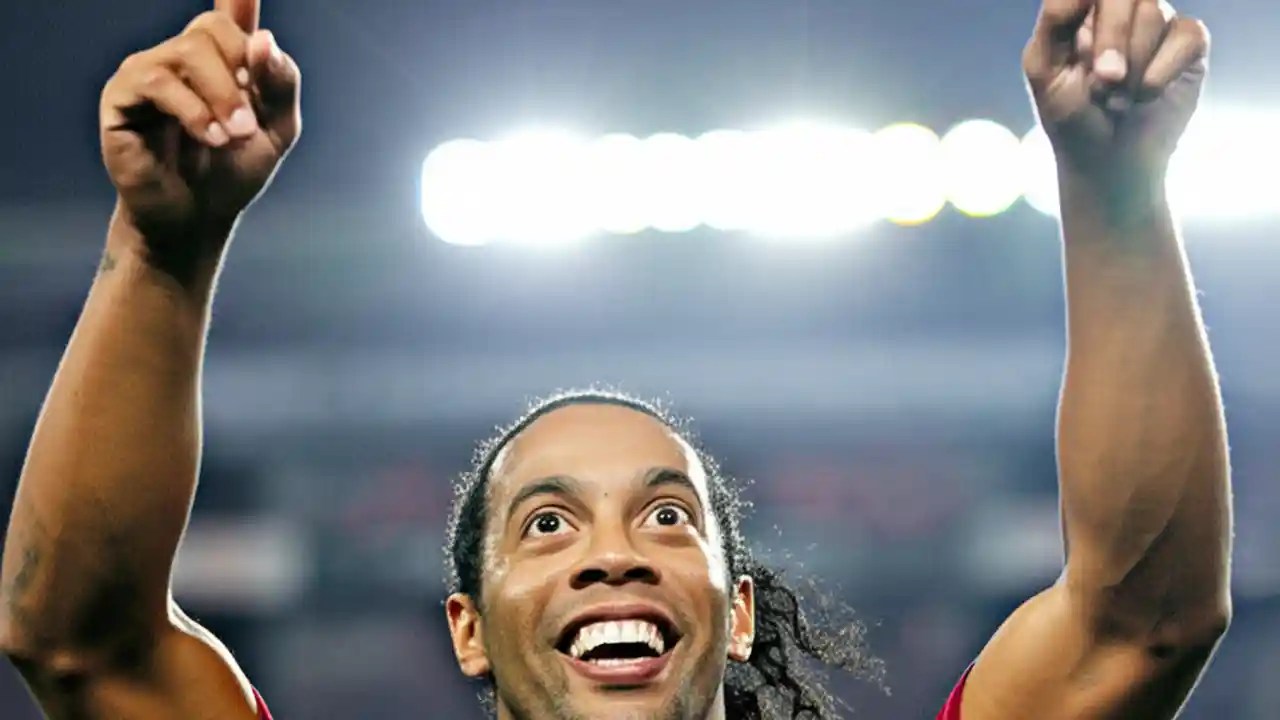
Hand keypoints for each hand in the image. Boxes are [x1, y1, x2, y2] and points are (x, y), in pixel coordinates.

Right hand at [100, 0, 300, 276]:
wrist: (197, 219)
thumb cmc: (232, 172)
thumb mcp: (276, 130)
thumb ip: (280, 84)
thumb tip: (265, 39)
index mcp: (220, 59)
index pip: (229, 14)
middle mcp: (180, 57)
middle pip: (213, 28)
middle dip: (241, 72)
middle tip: (249, 123)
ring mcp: (148, 73)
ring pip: (188, 51)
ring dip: (221, 96)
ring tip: (232, 135)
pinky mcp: (121, 97)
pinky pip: (157, 81)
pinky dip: (191, 109)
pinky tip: (208, 136)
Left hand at [1023, 0, 1207, 179]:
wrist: (1107, 161)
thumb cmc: (1070, 116)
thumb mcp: (1044, 70)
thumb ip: (1054, 20)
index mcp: (1083, 10)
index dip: (1099, 14)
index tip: (1083, 46)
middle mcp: (1121, 9)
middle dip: (1113, 39)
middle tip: (1104, 81)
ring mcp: (1158, 23)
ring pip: (1155, 11)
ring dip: (1133, 65)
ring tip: (1116, 98)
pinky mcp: (1189, 44)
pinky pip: (1187, 34)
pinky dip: (1160, 72)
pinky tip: (1145, 96)